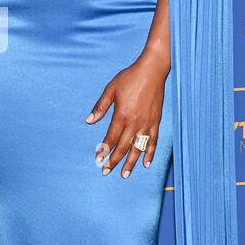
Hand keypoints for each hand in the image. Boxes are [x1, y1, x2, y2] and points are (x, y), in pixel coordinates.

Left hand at [86, 53, 167, 176]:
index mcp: (122, 115)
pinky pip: (153, 141)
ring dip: (131, 162)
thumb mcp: (111, 90)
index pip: (111, 138)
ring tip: (124, 174)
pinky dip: (150, 153)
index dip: (104, 150)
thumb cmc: (130, 78)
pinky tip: (147, 164)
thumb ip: (100, 107)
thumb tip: (89, 121)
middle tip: (105, 172)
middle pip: (123, 147)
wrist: (152, 70)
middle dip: (114, 161)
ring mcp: (147, 123)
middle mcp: (135, 122)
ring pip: (138, 148)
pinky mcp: (156, 122)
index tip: (98, 160)